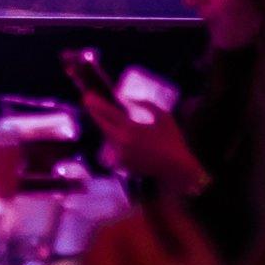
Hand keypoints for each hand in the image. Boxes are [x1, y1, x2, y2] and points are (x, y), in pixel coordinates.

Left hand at [82, 92, 208, 196]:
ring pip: (107, 136)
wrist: (176, 169)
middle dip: (94, 112)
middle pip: (101, 124)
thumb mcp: (164, 117)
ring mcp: (121, 155)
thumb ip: (146, 104)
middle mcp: (122, 142)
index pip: (108, 113)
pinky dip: (114, 140)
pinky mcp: (122, 164)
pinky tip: (117, 134)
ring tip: (102, 115)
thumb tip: (130, 99)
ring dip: (106, 126)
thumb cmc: (173, 141)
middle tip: (88, 102)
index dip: (96, 104)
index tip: (88, 95)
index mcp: (132, 128)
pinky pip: (114, 148)